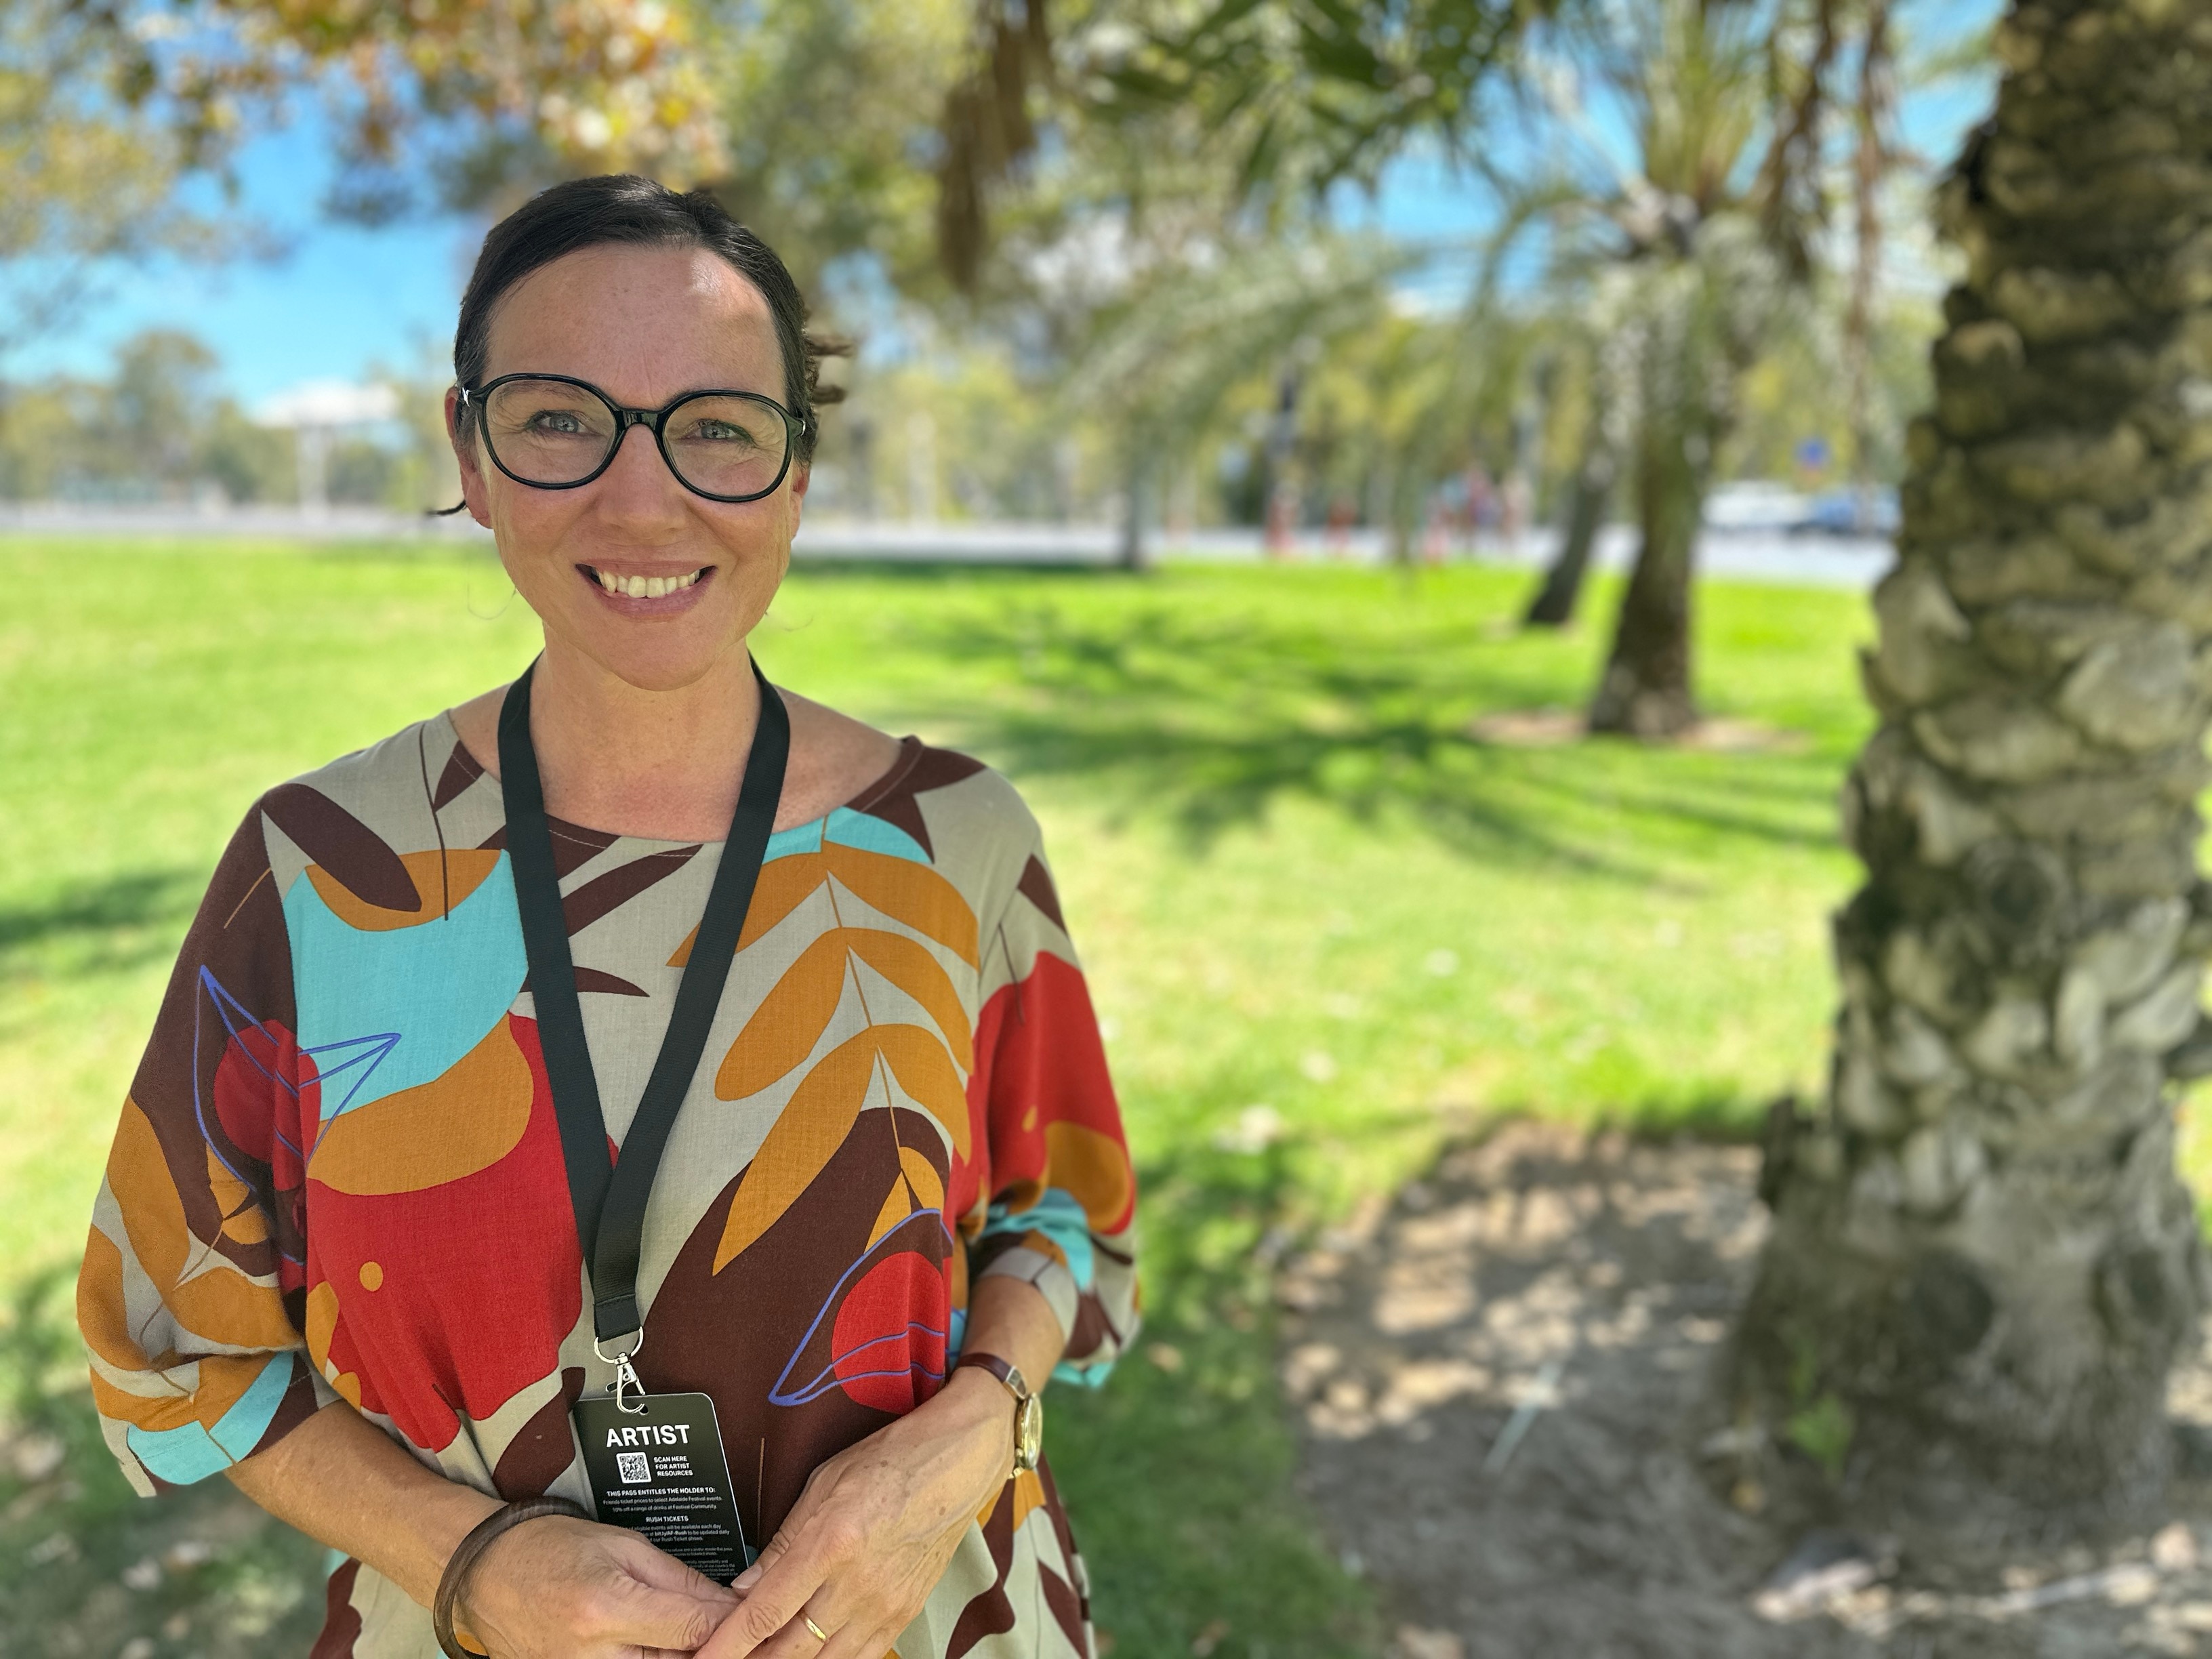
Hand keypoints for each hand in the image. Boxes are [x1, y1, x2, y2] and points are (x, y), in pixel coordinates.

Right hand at [457, 1513, 741, 1657]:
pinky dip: (656, 1656)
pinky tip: (666, 1642)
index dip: (734, 1623)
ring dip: (685, 1652)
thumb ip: (680, 1580)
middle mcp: (594, 1656)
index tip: (755, 1612)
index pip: (696, 1629)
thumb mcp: (625, 1546)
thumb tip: (732, 1602)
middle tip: (740, 1630)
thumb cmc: (553, 1549)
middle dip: (713, 1645)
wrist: (487, 1576)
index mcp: (608, 1608)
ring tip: (696, 1631)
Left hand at [696, 1369, 1017, 1657]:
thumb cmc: (892, 1461)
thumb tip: (746, 1588)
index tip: (702, 1658)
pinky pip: (861, 1657)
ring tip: (764, 1657)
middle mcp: (858, 1584)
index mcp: (832, 1544)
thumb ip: (783, 1543)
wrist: (960, 1463)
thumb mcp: (823, 1485)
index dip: (727, 1645)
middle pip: (791, 1650)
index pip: (765, 1612)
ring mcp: (885, 1605)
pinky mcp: (905, 1615)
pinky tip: (813, 1655)